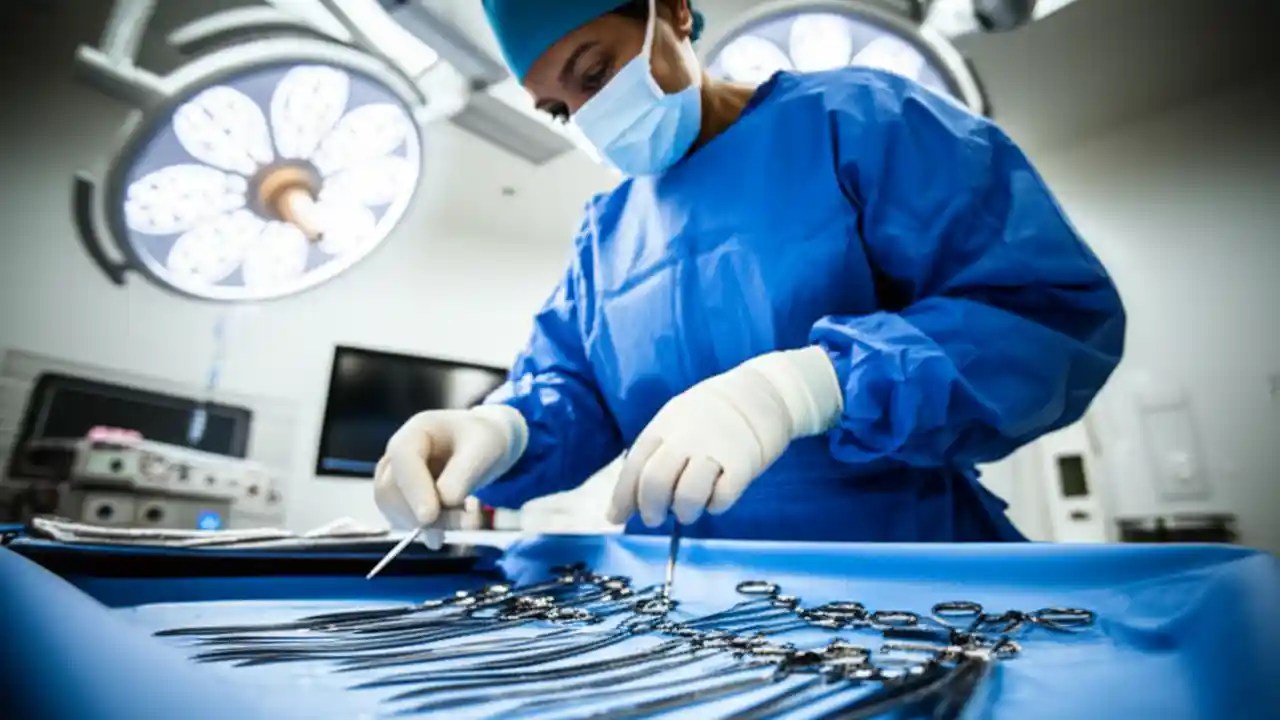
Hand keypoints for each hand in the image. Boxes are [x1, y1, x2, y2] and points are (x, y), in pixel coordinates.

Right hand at [374, 406, 526, 546]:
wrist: (482, 446)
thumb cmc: (483, 440)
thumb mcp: (483, 449)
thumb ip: (461, 475)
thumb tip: (444, 502)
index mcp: (415, 431)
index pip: (403, 459)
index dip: (413, 489)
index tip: (429, 517)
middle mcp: (396, 454)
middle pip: (391, 489)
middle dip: (424, 514)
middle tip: (467, 523)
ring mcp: (393, 478)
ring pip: (394, 510)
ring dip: (429, 526)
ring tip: (467, 521)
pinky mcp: (399, 500)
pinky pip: (404, 521)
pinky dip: (429, 530)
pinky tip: (452, 526)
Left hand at [609, 346, 842, 527]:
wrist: (766, 390)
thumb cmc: (715, 411)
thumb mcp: (679, 418)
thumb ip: (658, 450)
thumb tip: (633, 494)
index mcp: (665, 424)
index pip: (635, 465)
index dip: (623, 497)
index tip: (616, 518)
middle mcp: (686, 436)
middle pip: (655, 482)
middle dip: (650, 509)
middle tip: (654, 519)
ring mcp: (716, 448)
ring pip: (687, 495)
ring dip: (683, 512)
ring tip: (688, 512)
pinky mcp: (744, 462)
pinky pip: (722, 497)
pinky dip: (715, 506)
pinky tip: (716, 500)